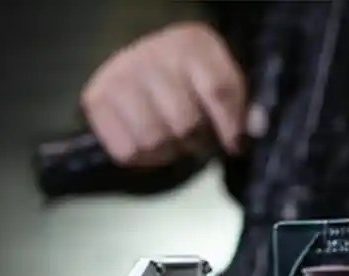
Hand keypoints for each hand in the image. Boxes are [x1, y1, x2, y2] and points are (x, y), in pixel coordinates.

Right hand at [81, 22, 246, 167]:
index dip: (230, 127)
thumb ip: (241, 107)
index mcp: (192, 44)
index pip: (218, 91)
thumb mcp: (220, 80)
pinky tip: (150, 143)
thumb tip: (251, 134)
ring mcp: (120, 75)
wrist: (141, 63)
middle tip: (196, 139)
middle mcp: (152, 54)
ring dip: (169, 152)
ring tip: (172, 140)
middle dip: (197, 142)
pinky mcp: (96, 98)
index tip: (234, 144)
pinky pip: (127, 151)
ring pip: (154, 141)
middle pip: (185, 123)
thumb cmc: (189, 79)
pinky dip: (143, 158)